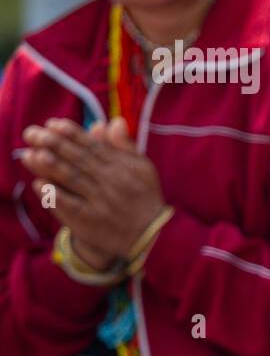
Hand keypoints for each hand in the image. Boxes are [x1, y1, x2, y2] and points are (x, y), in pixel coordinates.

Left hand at [21, 117, 166, 268]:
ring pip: (74, 181)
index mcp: (124, 168)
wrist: (148, 235)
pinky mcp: (91, 221)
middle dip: (57, 145)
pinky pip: (71, 206)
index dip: (74, 135)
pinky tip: (40, 184)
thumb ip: (125, 146)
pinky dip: (56, 196)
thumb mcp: (142, 168)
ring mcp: (101, 203)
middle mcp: (112, 183)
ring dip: (53, 167)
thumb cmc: (142, 196)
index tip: (54, 124)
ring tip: (35, 154)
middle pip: (81, 160)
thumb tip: (115, 121)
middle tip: (35, 134)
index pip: (95, 147)